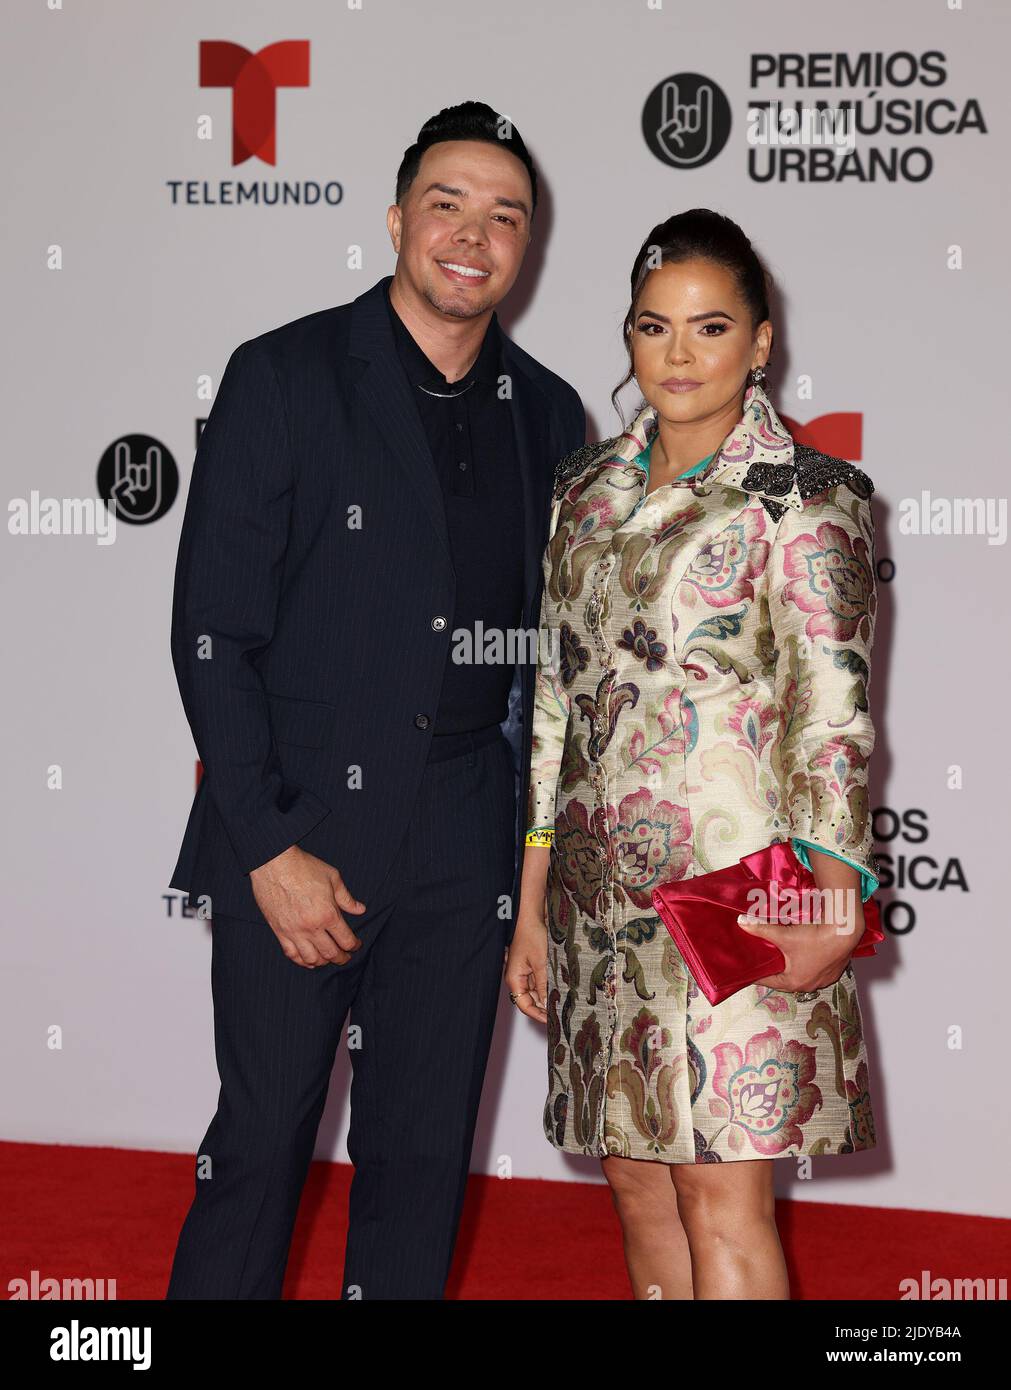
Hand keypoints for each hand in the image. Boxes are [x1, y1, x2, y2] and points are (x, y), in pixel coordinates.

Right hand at [249, 844, 365, 967]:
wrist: (274, 863)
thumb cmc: (303, 867)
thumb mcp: (332, 878)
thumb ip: (347, 898)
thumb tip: (360, 910)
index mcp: (328, 914)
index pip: (346, 939)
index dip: (354, 945)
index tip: (356, 945)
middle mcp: (311, 927)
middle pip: (330, 953)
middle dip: (341, 958)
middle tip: (345, 957)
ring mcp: (294, 931)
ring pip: (311, 958)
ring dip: (323, 962)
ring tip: (328, 959)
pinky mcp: (279, 931)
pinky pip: (291, 954)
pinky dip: (302, 961)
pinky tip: (308, 960)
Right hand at [505, 891, 548, 1023]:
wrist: (531, 915)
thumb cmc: (531, 935)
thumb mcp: (541, 962)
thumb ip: (544, 985)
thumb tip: (548, 1004)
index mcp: (514, 979)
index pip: (524, 1005)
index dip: (537, 1015)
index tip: (551, 1022)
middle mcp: (518, 978)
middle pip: (531, 1000)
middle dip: (544, 1007)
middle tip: (560, 1014)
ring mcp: (526, 972)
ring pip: (537, 991)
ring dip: (549, 996)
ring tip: (563, 1002)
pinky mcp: (533, 965)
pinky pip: (541, 981)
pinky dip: (550, 985)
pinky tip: (561, 988)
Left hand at [738, 900, 863, 993]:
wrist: (844, 931)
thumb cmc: (814, 937)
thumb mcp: (783, 934)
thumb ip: (760, 929)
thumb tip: (742, 923)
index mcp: (794, 982)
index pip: (768, 981)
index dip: (757, 974)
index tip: (749, 970)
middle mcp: (809, 985)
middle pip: (785, 980)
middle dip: (775, 971)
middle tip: (765, 962)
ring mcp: (823, 980)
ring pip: (802, 976)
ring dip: (793, 969)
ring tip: (784, 958)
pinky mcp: (834, 972)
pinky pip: (816, 972)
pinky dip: (809, 966)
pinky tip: (805, 956)